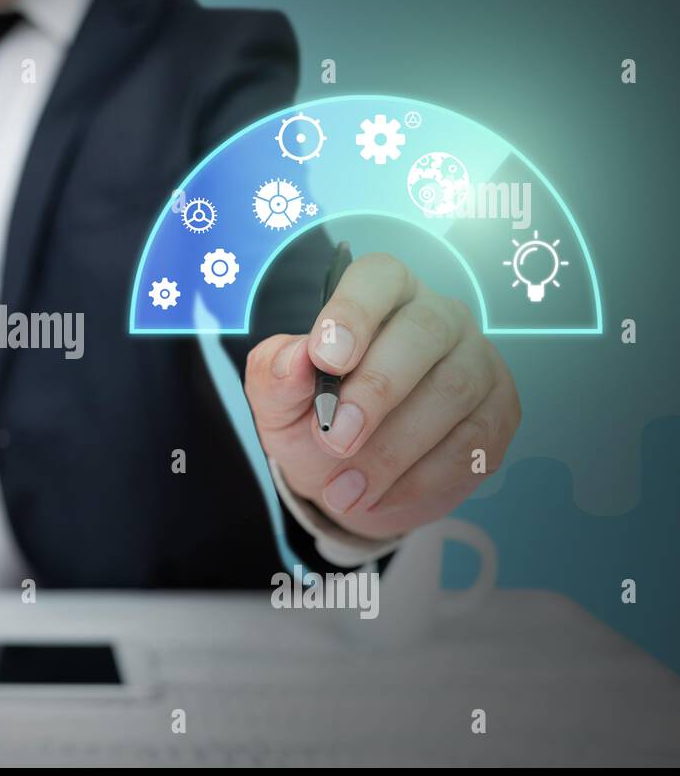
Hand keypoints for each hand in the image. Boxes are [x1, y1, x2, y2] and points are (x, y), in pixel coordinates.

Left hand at [244, 253, 519, 539]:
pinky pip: (473, 442)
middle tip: (334, 440)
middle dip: (376, 391)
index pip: (378, 278)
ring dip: (393, 450)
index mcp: (382, 294)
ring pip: (452, 392)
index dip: (353, 313)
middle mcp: (439, 317)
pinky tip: (379, 497)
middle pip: (424, 333)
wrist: (348, 477)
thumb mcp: (278, 401)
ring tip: (344, 489)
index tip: (325, 358)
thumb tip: (293, 359)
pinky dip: (420, 479)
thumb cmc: (313, 419)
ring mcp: (477, 362)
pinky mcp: (500, 413)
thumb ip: (275, 375)